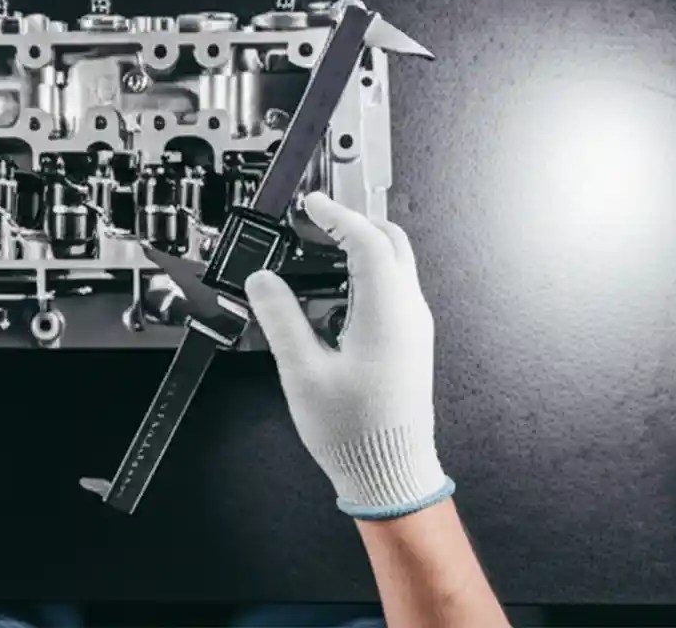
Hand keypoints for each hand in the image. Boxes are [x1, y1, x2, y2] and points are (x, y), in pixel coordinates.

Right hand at [245, 192, 452, 519]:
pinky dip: (363, 280)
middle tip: (317, 221)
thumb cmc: (355, 431)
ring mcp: (413, 328)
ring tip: (315, 261)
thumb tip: (262, 282)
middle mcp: (408, 313)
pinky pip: (391, 293)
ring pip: (394, 267)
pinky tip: (328, 303)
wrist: (390, 473)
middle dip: (354, 224)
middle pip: (391, 243)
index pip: (367, 240)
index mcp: (387, 311)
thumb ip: (280, 318)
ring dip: (359, 252)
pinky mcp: (408, 343)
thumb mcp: (303, 371)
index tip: (312, 203)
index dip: (337, 214)